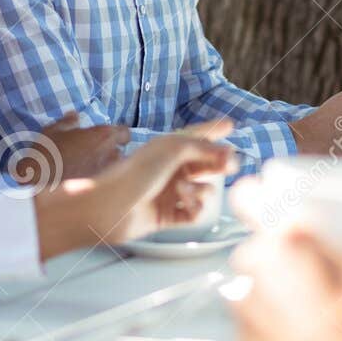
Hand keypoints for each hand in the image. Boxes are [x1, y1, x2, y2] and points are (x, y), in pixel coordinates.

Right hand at [33, 112, 128, 182]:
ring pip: (115, 171)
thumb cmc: (46, 153)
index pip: (125, 133)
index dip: (117, 135)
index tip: (108, 137)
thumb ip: (68, 122)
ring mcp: (108, 176)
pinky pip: (106, 185)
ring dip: (107, 169)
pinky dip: (99, 184)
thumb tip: (74, 116)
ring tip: (89, 171)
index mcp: (103, 136)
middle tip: (95, 155)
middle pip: (121, 153)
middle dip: (111, 153)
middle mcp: (111, 155)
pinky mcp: (102, 191)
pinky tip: (85, 184)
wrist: (38, 184)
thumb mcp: (53, 131)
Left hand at [33, 121, 235, 254]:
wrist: (110, 208)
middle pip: (205, 164)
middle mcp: (171, 170)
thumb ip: (202, 147)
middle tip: (231, 164)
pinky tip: (186, 204)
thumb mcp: (171, 150)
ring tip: (186, 190)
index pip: (196, 136)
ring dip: (201, 190)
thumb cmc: (135, 174)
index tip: (230, 124)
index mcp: (168, 149)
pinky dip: (195, 208)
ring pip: (203, 190)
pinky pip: (194, 212)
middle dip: (219, 163)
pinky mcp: (169, 215)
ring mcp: (170, 193)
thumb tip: (226, 153)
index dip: (213, 130)